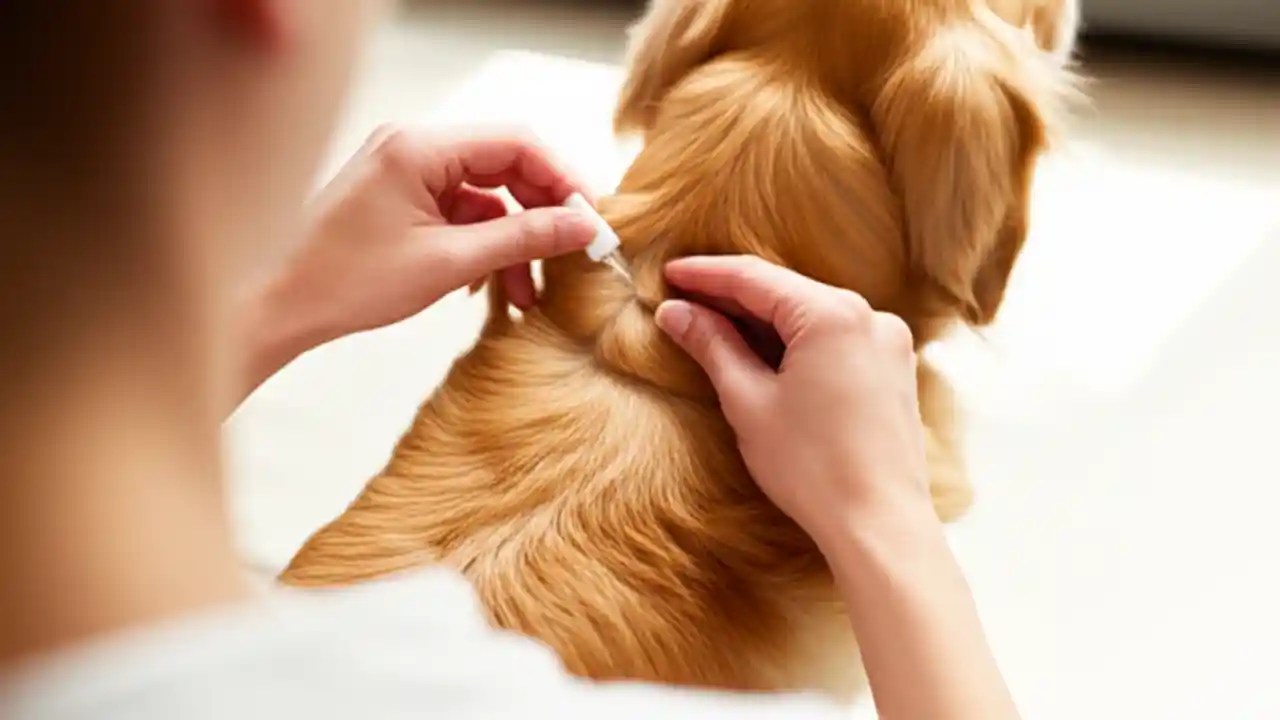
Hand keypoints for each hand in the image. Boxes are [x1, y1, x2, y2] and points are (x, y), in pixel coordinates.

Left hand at [239, 126, 596, 400]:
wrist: (278, 306)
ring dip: (513, 241)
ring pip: (486, 195)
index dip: (563, 180)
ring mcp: (405, 171)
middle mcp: (413, 147)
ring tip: (528, 293)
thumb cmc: (345, 282)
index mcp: (420, 147)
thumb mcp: (448, 263)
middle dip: (542, 214)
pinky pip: (460, 212)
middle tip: (573, 255)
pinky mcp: (400, 198)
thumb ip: (521, 239)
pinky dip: (482, 246)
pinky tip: (491, 287)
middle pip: (505, 166)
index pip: (517, 142)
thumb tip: (581, 224)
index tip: (592, 219)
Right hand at [654, 255, 933, 549]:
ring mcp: (887, 341)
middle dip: (732, 296)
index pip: (755, 278)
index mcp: (832, 314)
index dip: (706, 274)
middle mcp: (868, 316)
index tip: (669, 274)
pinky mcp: (894, 368)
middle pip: (786, 291)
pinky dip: (798, 339)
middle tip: (683, 302)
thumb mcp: (748, 401)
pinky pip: (836, 336)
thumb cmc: (812, 467)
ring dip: (764, 319)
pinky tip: (766, 353)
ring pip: (811, 314)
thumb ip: (712, 346)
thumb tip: (675, 313)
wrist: (880, 524)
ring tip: (716, 327)